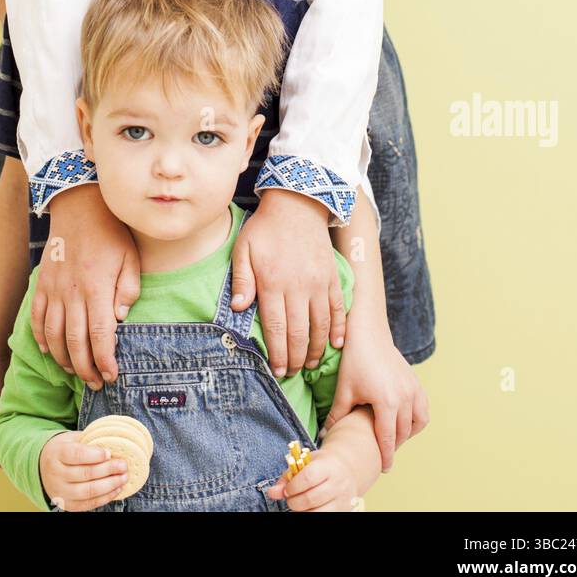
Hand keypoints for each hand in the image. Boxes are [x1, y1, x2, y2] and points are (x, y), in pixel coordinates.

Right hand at [29, 185, 140, 387]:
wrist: (79, 206)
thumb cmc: (110, 233)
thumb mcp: (130, 257)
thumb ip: (128, 289)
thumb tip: (121, 319)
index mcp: (97, 287)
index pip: (100, 335)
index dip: (105, 361)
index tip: (111, 376)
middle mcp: (72, 292)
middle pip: (75, 342)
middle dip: (86, 369)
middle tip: (96, 384)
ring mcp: (53, 290)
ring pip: (53, 336)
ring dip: (64, 359)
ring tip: (76, 372)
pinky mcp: (42, 285)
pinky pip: (37, 319)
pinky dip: (42, 339)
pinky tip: (51, 351)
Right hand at [39, 432, 130, 511]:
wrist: (44, 467)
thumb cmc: (64, 449)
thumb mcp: (71, 439)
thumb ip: (89, 441)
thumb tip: (114, 445)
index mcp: (56, 453)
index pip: (76, 454)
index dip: (94, 455)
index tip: (109, 453)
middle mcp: (56, 474)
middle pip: (84, 474)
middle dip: (108, 470)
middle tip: (123, 465)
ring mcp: (60, 492)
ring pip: (88, 491)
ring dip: (109, 485)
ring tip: (123, 478)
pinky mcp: (67, 505)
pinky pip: (88, 504)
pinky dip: (104, 498)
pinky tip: (116, 489)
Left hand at [231, 191, 345, 377]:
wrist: (297, 203)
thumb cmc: (265, 227)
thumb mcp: (243, 248)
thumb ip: (241, 280)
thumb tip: (237, 309)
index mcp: (273, 282)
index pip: (277, 327)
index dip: (278, 352)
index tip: (277, 369)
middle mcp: (298, 286)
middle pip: (299, 332)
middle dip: (295, 357)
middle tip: (291, 372)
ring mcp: (318, 282)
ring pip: (321, 325)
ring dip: (316, 348)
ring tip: (309, 363)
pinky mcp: (332, 277)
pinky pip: (338, 308)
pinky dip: (338, 329)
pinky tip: (335, 344)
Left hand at [263, 438, 368, 511]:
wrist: (347, 470)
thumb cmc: (322, 465)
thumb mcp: (305, 462)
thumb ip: (287, 476)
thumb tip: (272, 493)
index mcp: (328, 466)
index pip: (308, 478)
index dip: (293, 486)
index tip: (287, 490)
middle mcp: (338, 483)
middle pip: (311, 499)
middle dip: (294, 502)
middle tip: (290, 499)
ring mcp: (342, 499)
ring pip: (317, 513)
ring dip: (302, 512)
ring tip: (299, 505)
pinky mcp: (344, 511)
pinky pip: (324, 518)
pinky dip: (311, 515)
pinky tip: (308, 509)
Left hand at [318, 321, 428, 470]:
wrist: (369, 332)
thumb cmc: (354, 360)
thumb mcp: (344, 390)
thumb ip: (336, 416)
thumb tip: (323, 435)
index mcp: (387, 402)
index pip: (387, 439)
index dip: (385, 456)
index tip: (382, 468)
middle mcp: (405, 397)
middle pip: (402, 434)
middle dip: (393, 446)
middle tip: (383, 454)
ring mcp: (413, 389)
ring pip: (417, 424)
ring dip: (407, 434)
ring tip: (392, 436)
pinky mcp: (417, 382)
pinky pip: (423, 409)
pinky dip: (416, 419)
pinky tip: (403, 420)